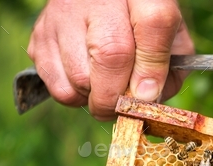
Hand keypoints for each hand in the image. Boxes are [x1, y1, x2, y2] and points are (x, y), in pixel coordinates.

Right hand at [27, 0, 193, 119]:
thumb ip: (172, 68)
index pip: (153, 25)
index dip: (152, 68)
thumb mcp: (170, 37)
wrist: (99, 1)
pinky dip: (74, 95)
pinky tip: (86, 81)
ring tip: (105, 88)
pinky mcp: (40, 33)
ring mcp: (63, 14)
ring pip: (79, 78)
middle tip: (125, 108)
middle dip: (121, 96)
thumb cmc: (141, 26)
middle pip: (111, 54)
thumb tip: (149, 100)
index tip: (148, 96)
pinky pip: (56, 84)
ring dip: (96, 97)